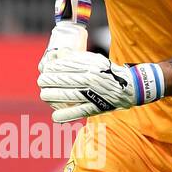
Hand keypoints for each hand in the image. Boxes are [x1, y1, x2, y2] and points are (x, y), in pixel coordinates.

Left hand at [38, 49, 163, 122]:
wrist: (129, 87)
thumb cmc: (107, 72)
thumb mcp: (95, 60)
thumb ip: (77, 58)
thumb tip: (57, 55)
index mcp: (91, 66)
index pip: (65, 66)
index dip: (52, 68)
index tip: (45, 69)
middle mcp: (91, 79)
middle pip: (63, 80)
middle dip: (48, 81)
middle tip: (42, 82)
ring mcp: (93, 94)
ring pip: (67, 95)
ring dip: (52, 96)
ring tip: (44, 95)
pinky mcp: (95, 107)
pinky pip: (78, 112)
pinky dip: (66, 115)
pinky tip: (55, 116)